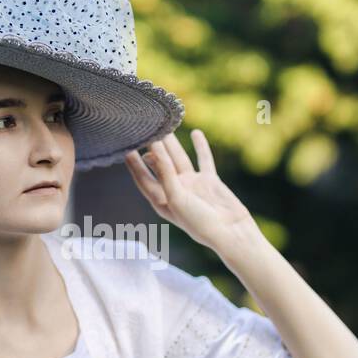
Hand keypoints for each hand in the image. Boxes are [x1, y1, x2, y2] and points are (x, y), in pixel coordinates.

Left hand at [124, 130, 258, 253]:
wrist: (231, 231)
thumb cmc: (200, 222)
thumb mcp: (177, 197)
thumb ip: (164, 172)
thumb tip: (152, 149)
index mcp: (162, 201)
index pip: (143, 179)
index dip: (134, 165)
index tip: (126, 147)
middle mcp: (175, 192)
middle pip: (160, 166)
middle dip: (153, 149)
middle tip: (146, 129)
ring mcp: (192, 186)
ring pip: (179, 159)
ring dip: (172, 144)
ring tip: (164, 126)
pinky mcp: (209, 181)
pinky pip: (203, 160)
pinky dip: (200, 147)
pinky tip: (196, 133)